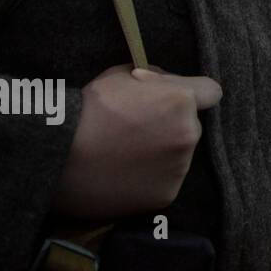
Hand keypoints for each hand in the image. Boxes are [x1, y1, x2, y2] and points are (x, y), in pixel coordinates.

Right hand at [51, 64, 222, 220]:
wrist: (58, 157)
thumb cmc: (87, 111)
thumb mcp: (120, 75)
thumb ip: (153, 77)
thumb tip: (165, 83)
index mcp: (181, 101)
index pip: (212, 92)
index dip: (196, 93)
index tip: (179, 99)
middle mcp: (188, 134)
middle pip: (193, 126)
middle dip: (173, 125)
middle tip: (139, 130)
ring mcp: (179, 168)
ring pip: (180, 154)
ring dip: (163, 152)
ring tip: (126, 153)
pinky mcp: (166, 195)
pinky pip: (166, 180)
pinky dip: (151, 177)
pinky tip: (125, 172)